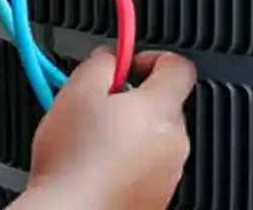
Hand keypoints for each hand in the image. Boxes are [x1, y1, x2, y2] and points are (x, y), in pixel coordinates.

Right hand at [12, 48, 195, 209]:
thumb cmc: (73, 159)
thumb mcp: (77, 91)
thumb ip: (100, 63)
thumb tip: (110, 57)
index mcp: (159, 109)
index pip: (178, 67)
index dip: (150, 58)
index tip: (127, 64)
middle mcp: (174, 141)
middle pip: (163, 103)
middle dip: (133, 98)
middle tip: (98, 103)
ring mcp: (168, 172)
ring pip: (154, 136)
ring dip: (129, 131)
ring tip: (92, 138)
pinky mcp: (157, 195)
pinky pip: (148, 165)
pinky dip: (128, 160)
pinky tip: (98, 164)